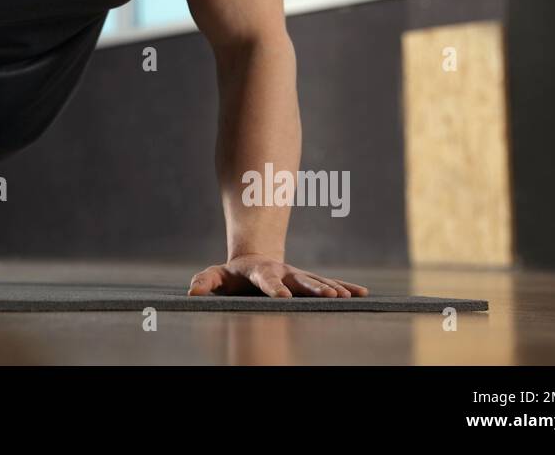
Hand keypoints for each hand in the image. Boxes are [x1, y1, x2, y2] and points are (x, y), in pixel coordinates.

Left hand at [188, 254, 368, 297]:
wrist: (253, 258)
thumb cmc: (232, 275)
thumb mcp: (216, 276)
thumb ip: (205, 282)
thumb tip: (192, 293)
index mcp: (260, 272)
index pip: (267, 281)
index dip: (274, 288)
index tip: (283, 297)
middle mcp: (283, 272)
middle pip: (300, 279)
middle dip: (314, 287)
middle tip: (329, 295)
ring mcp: (298, 275)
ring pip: (318, 280)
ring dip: (333, 287)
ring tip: (348, 296)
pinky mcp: (309, 279)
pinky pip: (330, 282)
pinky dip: (346, 287)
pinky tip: (362, 294)